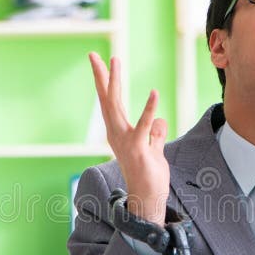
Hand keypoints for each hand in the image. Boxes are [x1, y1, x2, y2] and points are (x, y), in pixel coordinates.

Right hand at [89, 52, 169, 224]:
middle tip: (94, 56)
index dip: (105, 82)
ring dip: (115, 83)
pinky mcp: (139, 149)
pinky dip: (149, 109)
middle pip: (107, 100)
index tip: (101, 62)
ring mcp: (125, 141)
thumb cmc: (149, 176)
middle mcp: (116, 134)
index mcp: (118, 132)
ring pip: (116, 106)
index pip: (110, 103)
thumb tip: (159, 121)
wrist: (147, 198)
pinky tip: (154, 92)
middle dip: (101, 77)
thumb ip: (155, 134)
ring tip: (115, 61)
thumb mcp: (154, 150)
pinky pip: (145, 126)